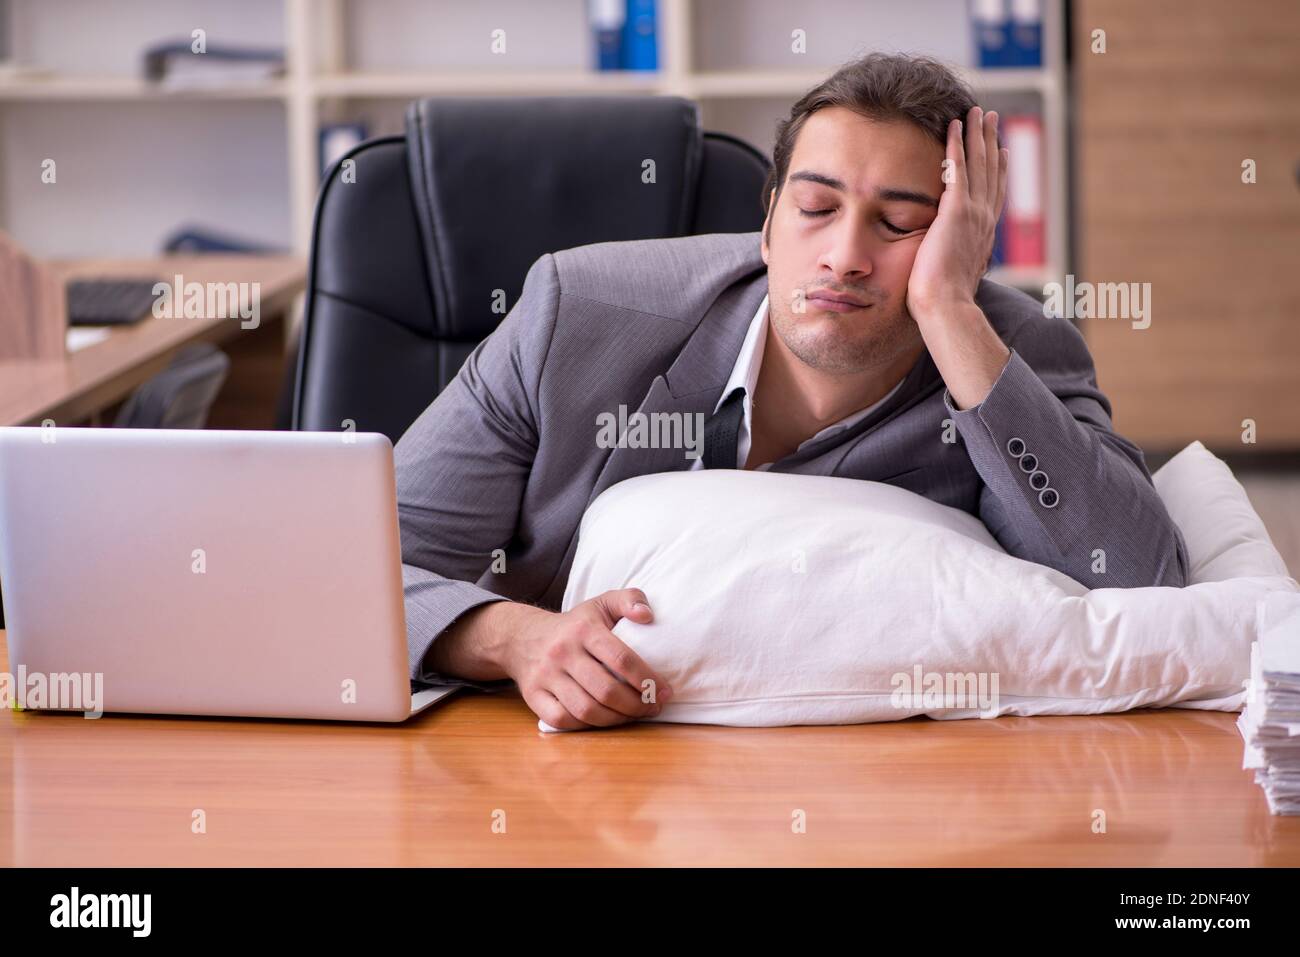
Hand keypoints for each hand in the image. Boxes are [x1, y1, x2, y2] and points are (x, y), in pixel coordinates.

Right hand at [493, 589, 671, 729]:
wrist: (523, 636)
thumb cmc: (574, 625)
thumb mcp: (601, 603)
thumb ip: (629, 599)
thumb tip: (648, 615)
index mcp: (584, 630)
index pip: (621, 659)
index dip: (648, 680)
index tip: (665, 691)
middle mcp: (563, 653)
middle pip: (606, 690)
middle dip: (636, 705)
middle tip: (653, 707)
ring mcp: (545, 676)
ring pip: (586, 710)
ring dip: (616, 719)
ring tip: (633, 715)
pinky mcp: (533, 696)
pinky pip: (562, 720)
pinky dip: (586, 726)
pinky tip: (603, 719)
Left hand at [906, 105, 1008, 322]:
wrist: (946, 307)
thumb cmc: (945, 302)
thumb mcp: (956, 277)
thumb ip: (957, 263)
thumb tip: (951, 267)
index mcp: (984, 234)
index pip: (993, 194)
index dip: (998, 169)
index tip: (1000, 150)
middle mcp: (984, 219)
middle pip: (990, 171)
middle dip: (991, 141)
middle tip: (991, 117)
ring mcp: (972, 213)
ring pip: (977, 164)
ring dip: (977, 134)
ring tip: (976, 111)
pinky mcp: (955, 211)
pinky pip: (957, 169)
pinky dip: (957, 144)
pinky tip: (955, 125)